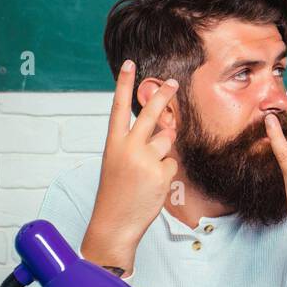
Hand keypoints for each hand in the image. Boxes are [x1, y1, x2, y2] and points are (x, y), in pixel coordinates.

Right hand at [81, 60, 179, 271]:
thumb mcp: (120, 162)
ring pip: (168, 142)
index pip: (118, 107)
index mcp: (113, 143)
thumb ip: (140, 143)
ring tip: (146, 174)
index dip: (123, 84)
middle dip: (164, 95)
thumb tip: (168, 127)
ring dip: (163, 154)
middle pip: (152, 114)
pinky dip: (167, 173)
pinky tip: (153, 185)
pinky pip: (173, 163)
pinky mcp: (161, 172)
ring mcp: (145, 159)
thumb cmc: (117, 192)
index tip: (129, 64)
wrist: (114, 222)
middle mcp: (128, 147)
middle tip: (173, 83)